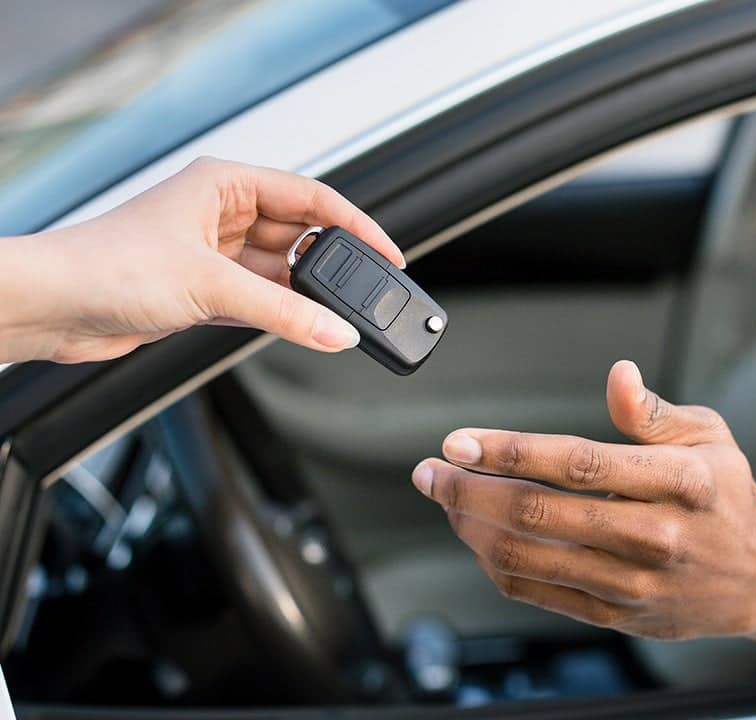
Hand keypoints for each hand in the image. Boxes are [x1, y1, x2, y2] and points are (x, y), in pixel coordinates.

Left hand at [0, 156, 404, 363]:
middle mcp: (222, 214)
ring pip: (283, 272)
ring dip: (308, 295)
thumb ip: (284, 312)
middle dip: (335, 265)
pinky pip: (263, 300)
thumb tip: (339, 331)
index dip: (356, 225)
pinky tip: (306, 327)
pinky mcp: (205, 291)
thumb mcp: (211, 287)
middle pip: (301, 235)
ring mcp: (214, 253)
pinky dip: (285, 315)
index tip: (389, 253)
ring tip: (341, 317)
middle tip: (370, 291)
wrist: (51, 307)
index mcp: (224, 183)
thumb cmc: (105, 265)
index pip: (310, 198)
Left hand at [413, 360, 755, 642]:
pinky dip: (498, 564)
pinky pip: (541, 593)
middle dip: (470, 490)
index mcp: (680, 482)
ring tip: (449, 500)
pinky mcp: (619, 615)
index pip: (577, 463)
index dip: (509, 450)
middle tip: (433, 471)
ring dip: (473, 528)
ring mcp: (635, 583)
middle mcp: (656, 536)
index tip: (460, 441)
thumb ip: (652, 412)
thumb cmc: (728, 496)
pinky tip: (480, 536)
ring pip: (530, 558)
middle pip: (539, 514)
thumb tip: (617, 375)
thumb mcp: (709, 437)